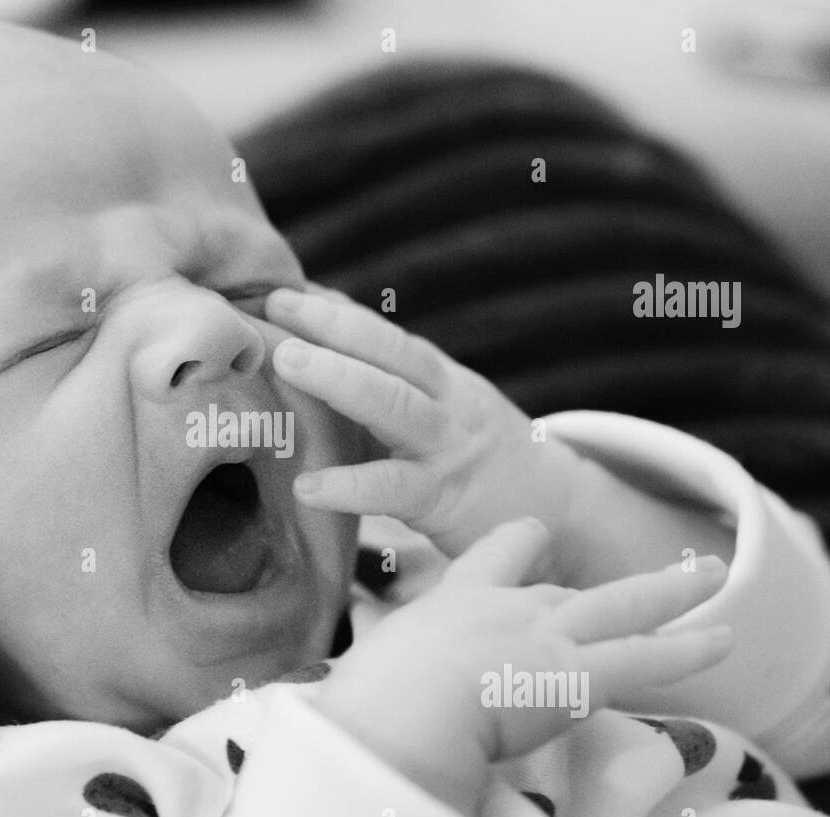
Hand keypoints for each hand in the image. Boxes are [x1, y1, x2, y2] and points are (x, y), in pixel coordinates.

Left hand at [267, 285, 583, 570]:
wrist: (554, 512)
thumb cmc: (470, 457)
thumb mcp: (439, 406)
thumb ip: (388, 377)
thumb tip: (318, 331)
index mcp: (439, 378)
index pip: (386, 335)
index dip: (335, 312)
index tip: (284, 292)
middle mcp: (447, 402)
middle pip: (392, 353)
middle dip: (333, 326)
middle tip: (275, 307)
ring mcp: (447, 448)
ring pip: (395, 405)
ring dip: (339, 378)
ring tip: (285, 362)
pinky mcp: (442, 500)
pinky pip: (393, 489)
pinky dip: (348, 486)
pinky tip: (306, 486)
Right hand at [315, 518, 732, 816]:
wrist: (406, 705)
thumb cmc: (375, 690)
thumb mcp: (372, 656)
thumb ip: (371, 643)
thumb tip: (332, 650)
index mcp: (459, 600)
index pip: (497, 561)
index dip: (519, 548)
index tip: (532, 537)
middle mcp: (511, 606)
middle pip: (566, 581)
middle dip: (597, 571)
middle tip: (631, 557)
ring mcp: (549, 634)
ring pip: (621, 605)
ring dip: (669, 591)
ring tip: (708, 574)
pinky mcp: (578, 673)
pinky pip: (647, 657)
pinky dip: (690, 647)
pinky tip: (726, 638)